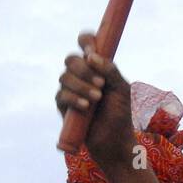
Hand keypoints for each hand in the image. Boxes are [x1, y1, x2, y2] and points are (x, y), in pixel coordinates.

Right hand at [56, 36, 135, 174]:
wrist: (114, 141)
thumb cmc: (120, 114)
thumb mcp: (121, 89)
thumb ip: (111, 71)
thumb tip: (92, 56)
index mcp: (96, 66)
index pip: (86, 43)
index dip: (86, 42)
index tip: (93, 51)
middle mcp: (81, 75)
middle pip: (71, 59)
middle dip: (84, 70)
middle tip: (101, 83)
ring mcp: (70, 89)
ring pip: (65, 76)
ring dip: (82, 86)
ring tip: (98, 98)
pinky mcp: (62, 105)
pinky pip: (61, 95)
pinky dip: (73, 98)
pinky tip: (86, 107)